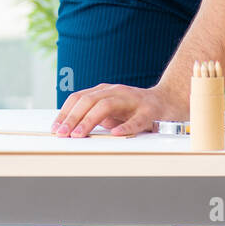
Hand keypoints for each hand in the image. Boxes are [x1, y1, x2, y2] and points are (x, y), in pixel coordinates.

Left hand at [51, 82, 186, 137]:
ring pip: (107, 106)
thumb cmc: (136, 108)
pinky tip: (115, 134)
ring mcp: (133, 99)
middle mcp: (116, 91)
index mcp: (105, 91)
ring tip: (78, 134)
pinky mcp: (149, 111)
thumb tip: (71, 129)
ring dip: (89, 121)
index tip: (55, 128)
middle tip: (62, 134)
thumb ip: (94, 117)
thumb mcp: (112, 111)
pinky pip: (136, 119)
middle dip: (72, 117)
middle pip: (89, 101)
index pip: (79, 98)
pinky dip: (125, 126)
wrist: (169, 101)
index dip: (65, 112)